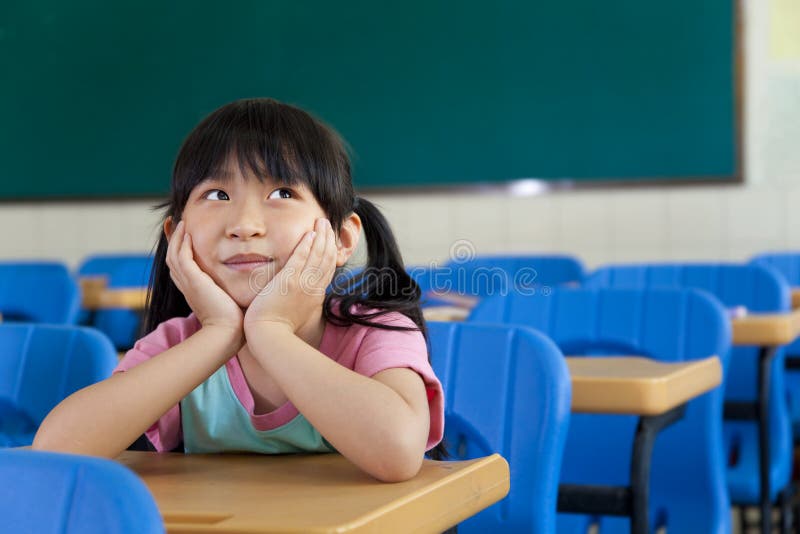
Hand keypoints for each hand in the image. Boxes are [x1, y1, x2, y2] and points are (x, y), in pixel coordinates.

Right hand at [166, 220, 243, 332]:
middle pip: (172, 259)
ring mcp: (188, 283)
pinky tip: (187, 233)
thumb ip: (233, 292)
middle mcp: (187, 286)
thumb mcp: (230, 303)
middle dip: (173, 242)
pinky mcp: (194, 281)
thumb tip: (246, 287)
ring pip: (173, 255)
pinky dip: (182, 244)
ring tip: (182, 224)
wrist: (228, 334)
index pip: (182, 268)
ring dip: (176, 238)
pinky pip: (182, 257)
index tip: (185, 238)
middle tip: (178, 226)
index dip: (180, 253)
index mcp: (194, 291)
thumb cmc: (234, 323)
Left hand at [244, 218, 336, 332]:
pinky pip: (301, 259)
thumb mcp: (298, 314)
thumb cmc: (277, 329)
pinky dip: (307, 245)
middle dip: (329, 240)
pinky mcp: (289, 281)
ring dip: (321, 237)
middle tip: (329, 224)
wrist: (269, 335)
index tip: (331, 240)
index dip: (331, 253)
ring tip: (323, 222)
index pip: (328, 270)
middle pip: (327, 259)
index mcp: (315, 296)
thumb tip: (302, 298)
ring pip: (318, 256)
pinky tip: (310, 233)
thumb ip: (301, 302)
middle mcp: (313, 288)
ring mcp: (302, 284)